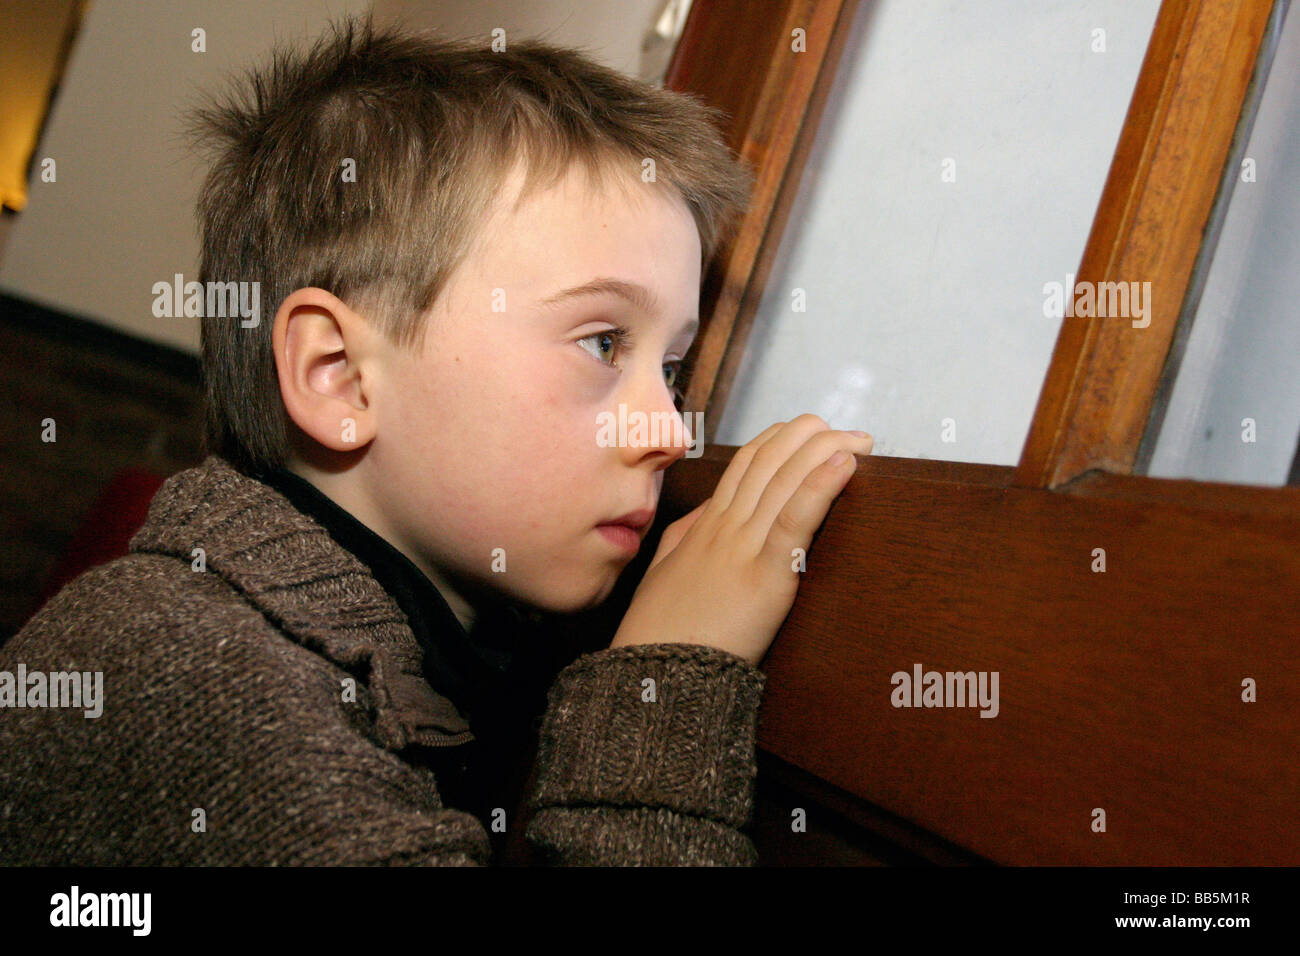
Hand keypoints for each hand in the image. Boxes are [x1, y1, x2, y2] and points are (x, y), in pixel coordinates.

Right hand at [609, 415, 872, 665]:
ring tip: (859, 440)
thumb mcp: (664, 570)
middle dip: (814, 437)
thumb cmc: (660, 632)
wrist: (657, 675)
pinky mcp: (764, 576)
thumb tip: (707, 511)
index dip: (783, 438)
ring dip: (826, 451)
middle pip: (771, 461)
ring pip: (785, 480)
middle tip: (852, 433)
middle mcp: (725, 526)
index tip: (812, 432)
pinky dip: (821, 486)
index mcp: (705, 524)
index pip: (748, 462)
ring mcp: (743, 547)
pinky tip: (844, 465)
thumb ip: (686, 535)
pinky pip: (794, 520)